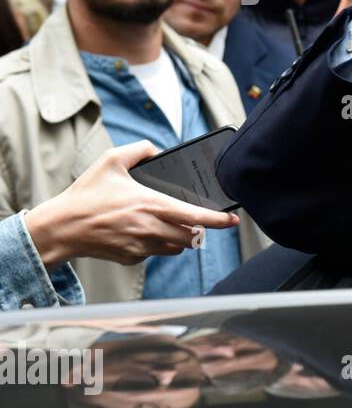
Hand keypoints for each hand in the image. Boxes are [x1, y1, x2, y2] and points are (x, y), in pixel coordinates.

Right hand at [23, 140, 239, 267]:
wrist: (60, 228)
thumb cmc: (86, 194)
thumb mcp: (110, 161)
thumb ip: (139, 150)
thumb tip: (157, 149)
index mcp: (151, 205)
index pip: (196, 216)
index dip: (219, 220)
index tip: (234, 220)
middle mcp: (150, 228)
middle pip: (192, 236)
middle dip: (198, 229)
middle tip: (195, 220)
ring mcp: (142, 246)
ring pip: (177, 247)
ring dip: (180, 238)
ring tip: (169, 224)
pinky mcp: (132, 258)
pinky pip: (155, 253)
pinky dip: (157, 244)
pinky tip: (142, 232)